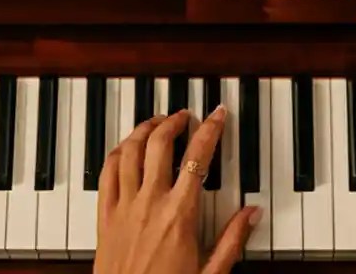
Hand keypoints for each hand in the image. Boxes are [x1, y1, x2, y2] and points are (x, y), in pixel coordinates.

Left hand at [93, 105, 259, 273]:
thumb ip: (232, 240)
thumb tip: (252, 213)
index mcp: (179, 215)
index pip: (197, 157)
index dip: (210, 129)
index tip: (218, 115)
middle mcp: (149, 204)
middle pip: (159, 143)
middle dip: (174, 121)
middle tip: (185, 115)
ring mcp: (123, 207)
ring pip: (129, 150)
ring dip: (144, 129)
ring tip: (157, 122)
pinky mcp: (103, 217)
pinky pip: (106, 172)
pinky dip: (117, 152)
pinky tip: (125, 148)